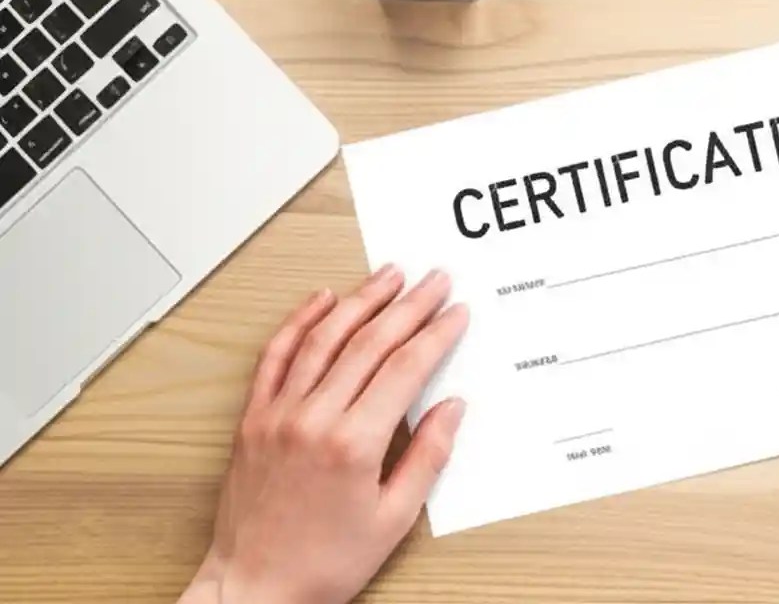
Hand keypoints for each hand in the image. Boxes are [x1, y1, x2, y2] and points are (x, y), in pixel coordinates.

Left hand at [178, 266, 468, 603]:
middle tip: (433, 280)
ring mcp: (279, 414)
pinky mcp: (253, 419)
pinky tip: (321, 300)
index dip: (436, 334)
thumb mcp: (393, 519)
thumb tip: (450, 408)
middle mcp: (313, 418)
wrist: (255, 589)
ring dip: (360, 301)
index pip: (405, 368)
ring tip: (388, 276)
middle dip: (409, 306)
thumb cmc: (323, 563)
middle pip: (370, 343)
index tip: (455, 313)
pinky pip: (276, 356)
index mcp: (354, 444)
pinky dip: (299, 322)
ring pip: (324, 338)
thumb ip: (426, 457)